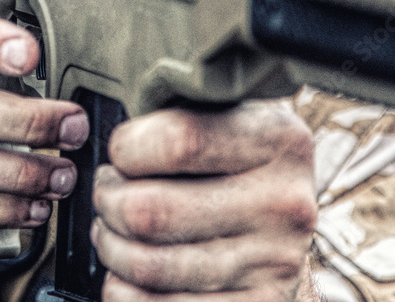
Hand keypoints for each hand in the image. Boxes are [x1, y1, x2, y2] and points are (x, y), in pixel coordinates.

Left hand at [92, 101, 316, 301]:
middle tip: (107, 193)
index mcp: (278, 140)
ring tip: (112, 230)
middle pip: (150, 211)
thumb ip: (184, 111)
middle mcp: (285, 203)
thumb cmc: (240, 166)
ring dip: (111, 247)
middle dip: (108, 201)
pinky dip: (122, 290)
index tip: (122, 152)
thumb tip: (107, 115)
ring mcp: (273, 264)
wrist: (287, 231)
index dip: (126, 148)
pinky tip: (128, 270)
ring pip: (148, 264)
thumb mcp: (232, 119)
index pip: (176, 141)